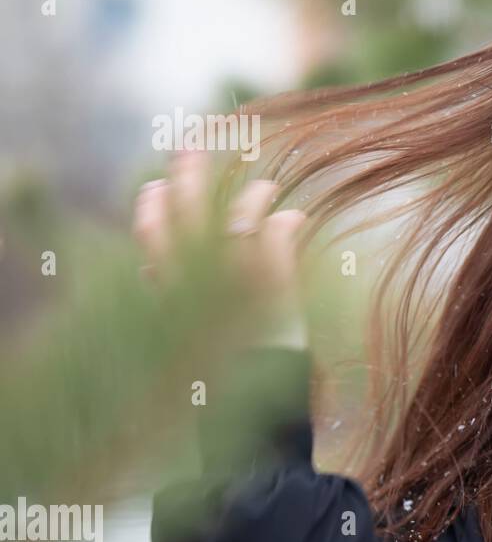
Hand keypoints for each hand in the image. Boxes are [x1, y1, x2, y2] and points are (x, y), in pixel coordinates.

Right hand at [132, 147, 308, 347]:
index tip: (157, 186)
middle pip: (189, 213)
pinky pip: (279, 231)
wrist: (262, 393)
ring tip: (267, 187)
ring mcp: (239, 277)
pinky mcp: (277, 282)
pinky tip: (296, 216)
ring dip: (253, 196)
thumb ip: (167, 296)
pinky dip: (288, 220)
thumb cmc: (227, 367)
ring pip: (240, 217)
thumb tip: (145, 271)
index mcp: (174, 293)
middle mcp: (201, 280)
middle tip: (190, 147)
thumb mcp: (187, 331)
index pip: (151, 236)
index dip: (153, 207)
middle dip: (189, 176)